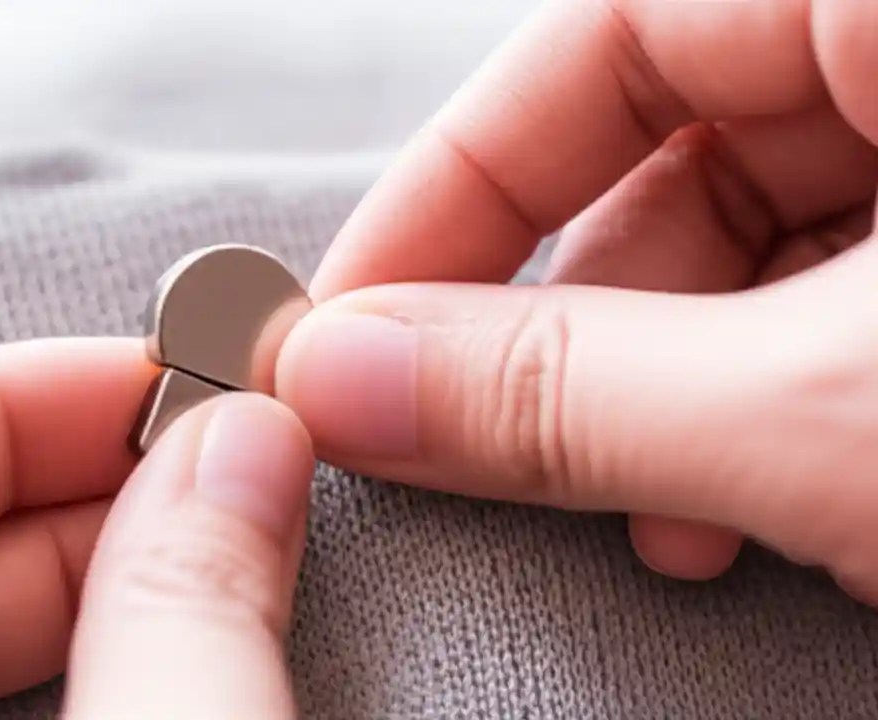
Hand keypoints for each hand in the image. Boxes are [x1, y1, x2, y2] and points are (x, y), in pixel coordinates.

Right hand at [275, 0, 877, 594]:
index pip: (613, 30)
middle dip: (571, 326)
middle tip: (482, 443)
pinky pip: (846, 309)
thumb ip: (571, 388)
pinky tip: (775, 516)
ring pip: (762, 243)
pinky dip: (778, 413)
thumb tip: (344, 376)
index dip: (460, 180)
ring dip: (676, 398)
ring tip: (667, 527)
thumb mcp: (836, 411)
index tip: (360, 323)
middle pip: (677, 148)